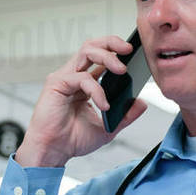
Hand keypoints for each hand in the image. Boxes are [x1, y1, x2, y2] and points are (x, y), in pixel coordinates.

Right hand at [13, 36, 148, 167]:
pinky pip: (82, 78)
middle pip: (92, 46)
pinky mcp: (57, 84)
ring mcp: (65, 78)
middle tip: (128, 49)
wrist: (53, 152)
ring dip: (107, 57)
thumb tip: (142, 103)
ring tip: (122, 70)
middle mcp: (74, 76)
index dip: (116, 51)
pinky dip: (97, 90)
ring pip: (86, 52)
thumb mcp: (108, 128)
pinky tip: (103, 104)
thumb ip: (125, 115)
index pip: (100, 57)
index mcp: (85, 83)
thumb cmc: (73, 140)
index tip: (134, 53)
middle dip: (112, 42)